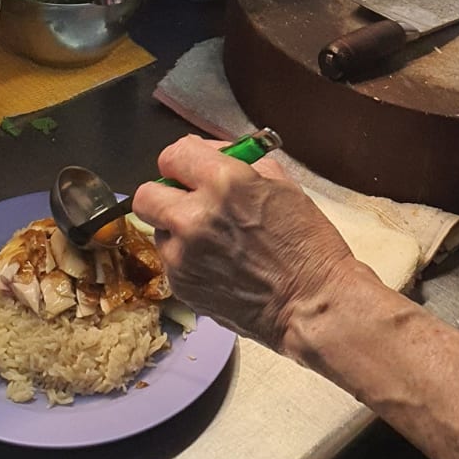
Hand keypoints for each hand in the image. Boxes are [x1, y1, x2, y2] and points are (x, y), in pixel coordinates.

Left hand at [133, 136, 358, 349]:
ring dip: (177, 229)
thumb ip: (237, 162)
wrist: (312, 303)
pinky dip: (187, 259)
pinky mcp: (181, 285)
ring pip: (158, 229)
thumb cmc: (306, 242)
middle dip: (165, 194)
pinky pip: (170, 261)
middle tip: (188, 202)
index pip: (173, 155)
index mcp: (223, 182)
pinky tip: (218, 264)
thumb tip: (208, 154)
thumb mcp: (281, 184)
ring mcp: (183, 255)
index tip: (189, 170)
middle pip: (146, 194)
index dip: (182, 161)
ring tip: (212, 240)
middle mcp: (194, 216)